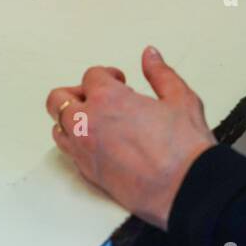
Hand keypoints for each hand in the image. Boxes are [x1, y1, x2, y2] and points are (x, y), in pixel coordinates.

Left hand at [46, 46, 216, 229]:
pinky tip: (99, 145)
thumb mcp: (180, 98)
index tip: (120, 82)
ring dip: (72, 120)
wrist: (186, 190)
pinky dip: (77, 145)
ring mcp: (84, 150)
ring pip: (58, 127)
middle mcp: (88, 123)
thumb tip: (150, 56)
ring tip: (96, 122)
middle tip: (99, 98)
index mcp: (108, 99)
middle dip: (77, 93)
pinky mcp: (88, 174)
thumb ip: (160, 73)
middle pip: (59, 99)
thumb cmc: (185, 149)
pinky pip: (69, 153)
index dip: (107, 76)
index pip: (91, 76)